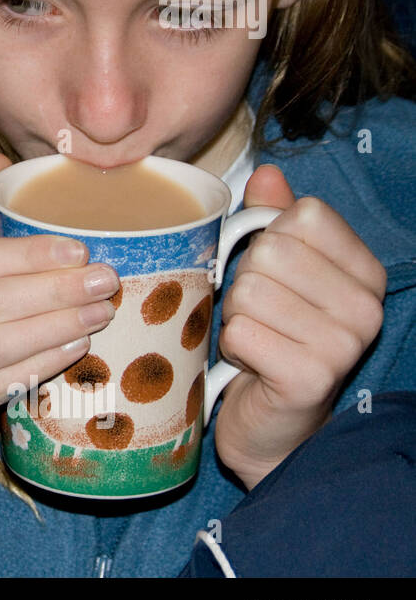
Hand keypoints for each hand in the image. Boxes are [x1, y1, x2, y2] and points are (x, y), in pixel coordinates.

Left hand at [214, 164, 385, 489]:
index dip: (266, 243)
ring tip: (254, 340)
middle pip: (270, 251)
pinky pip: (240, 332)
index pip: (301, 215)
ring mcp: (344, 344)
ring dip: (236, 317)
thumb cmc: (269, 339)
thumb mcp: (273, 273)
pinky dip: (232, 346)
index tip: (273, 280)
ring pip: (248, 291)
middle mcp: (366, 306)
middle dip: (244, 283)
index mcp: (364, 271)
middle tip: (257, 317)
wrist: (270, 425)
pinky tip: (251, 364)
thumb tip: (266, 174)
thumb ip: (273, 220)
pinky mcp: (311, 377)